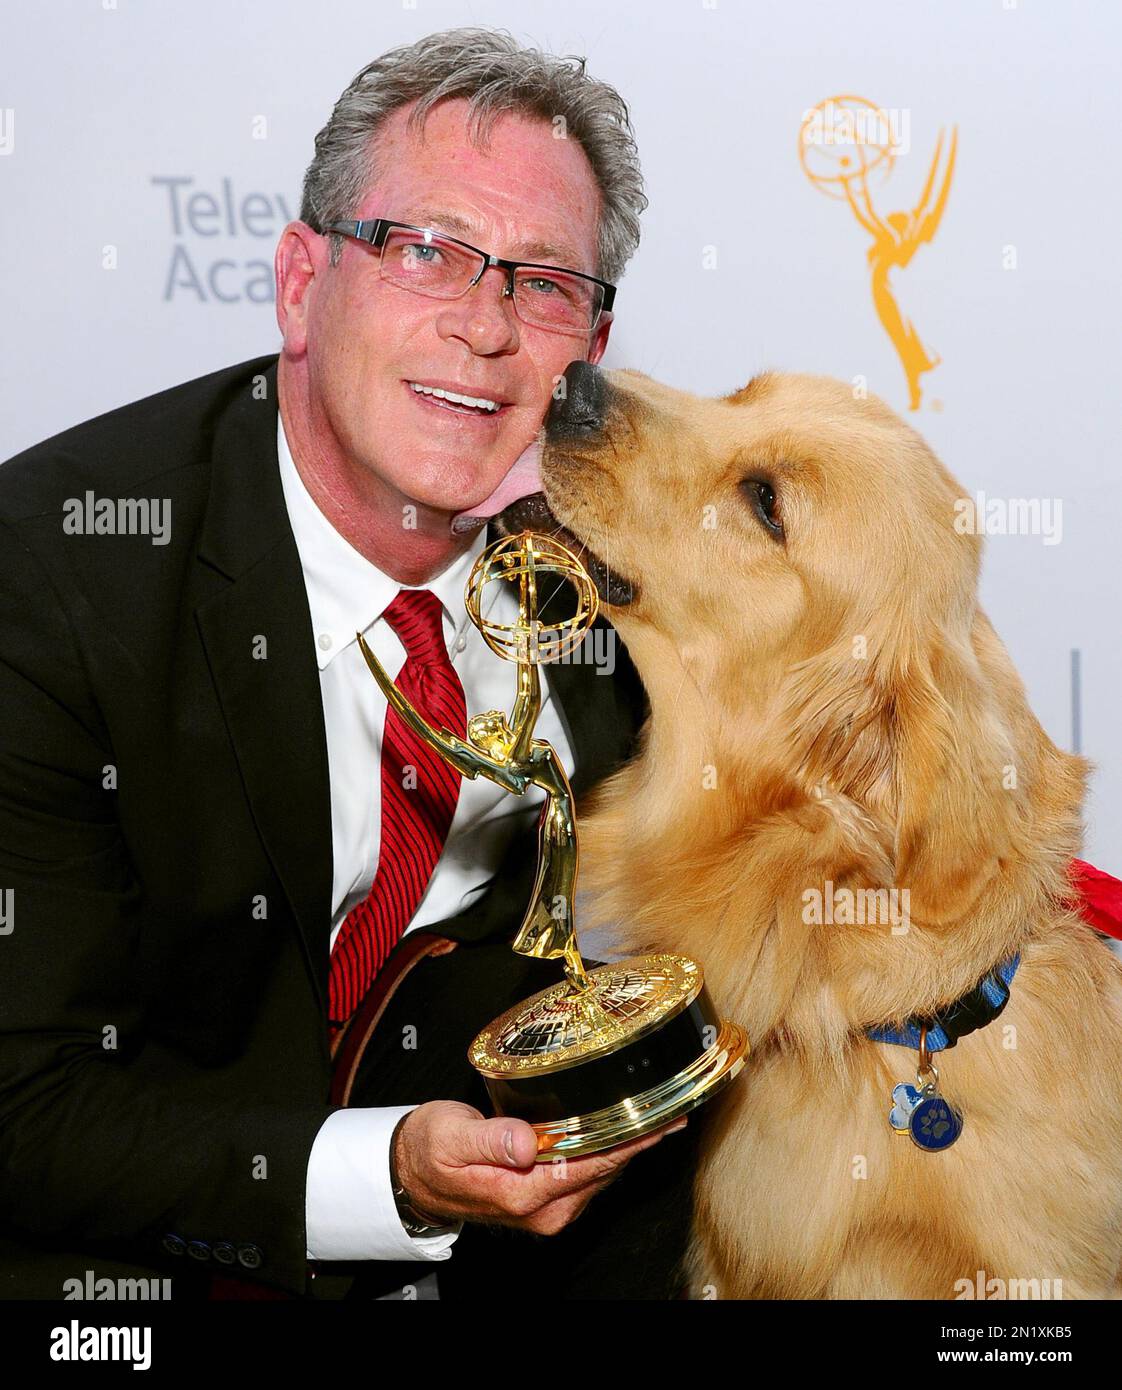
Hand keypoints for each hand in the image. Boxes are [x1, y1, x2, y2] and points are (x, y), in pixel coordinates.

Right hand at [391, 1100, 687, 1235]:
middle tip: (671, 1110)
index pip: (590, 1163)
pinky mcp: (544, 1197)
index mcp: (521, 1193)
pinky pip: (585, 1172)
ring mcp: (544, 1206)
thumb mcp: (450, 1138)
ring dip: (626, 1144)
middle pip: (603, 1169)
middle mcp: (540, 1207)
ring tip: (655, 1115)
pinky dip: (606, 1149)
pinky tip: (620, 1130)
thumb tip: (527, 1142)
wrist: (410, 1173)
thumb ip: (489, 1140)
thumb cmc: (428, 1151)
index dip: (629, 1141)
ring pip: (598, 1172)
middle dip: (638, 1140)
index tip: (658, 1122)